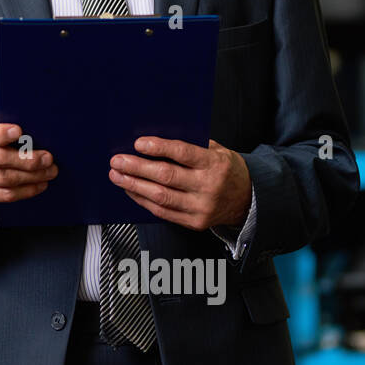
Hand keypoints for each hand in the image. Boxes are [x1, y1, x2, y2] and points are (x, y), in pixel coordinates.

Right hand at [0, 119, 57, 209]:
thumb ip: (0, 129)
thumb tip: (30, 134)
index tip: (19, 131)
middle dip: (27, 159)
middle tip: (47, 158)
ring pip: (6, 179)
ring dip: (32, 176)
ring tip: (49, 171)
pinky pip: (6, 194)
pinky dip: (27, 190)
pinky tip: (40, 184)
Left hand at [108, 137, 250, 229]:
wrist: (247, 199)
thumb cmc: (226, 170)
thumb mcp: (216, 150)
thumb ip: (190, 146)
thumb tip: (153, 141)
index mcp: (214, 164)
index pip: (183, 154)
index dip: (158, 148)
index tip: (138, 143)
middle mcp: (208, 186)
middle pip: (166, 176)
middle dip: (137, 168)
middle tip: (117, 161)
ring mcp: (201, 207)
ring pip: (161, 197)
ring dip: (134, 185)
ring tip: (117, 175)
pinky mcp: (195, 223)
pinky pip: (163, 212)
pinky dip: (143, 200)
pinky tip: (131, 190)